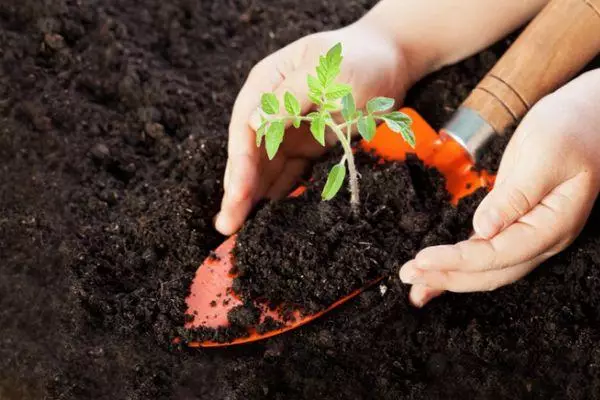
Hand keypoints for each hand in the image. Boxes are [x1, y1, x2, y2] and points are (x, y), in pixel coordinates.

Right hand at [214, 22, 413, 234]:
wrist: (392, 61)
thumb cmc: (359, 59)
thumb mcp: (324, 73)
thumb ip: (289, 98)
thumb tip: (252, 124)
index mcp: (267, 84)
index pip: (245, 128)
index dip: (240, 164)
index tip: (237, 194)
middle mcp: (271, 109)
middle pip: (249, 153)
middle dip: (237, 189)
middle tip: (226, 225)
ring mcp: (289, 129)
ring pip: (265, 168)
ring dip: (252, 196)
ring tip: (237, 228)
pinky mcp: (307, 145)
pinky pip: (288, 173)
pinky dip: (278, 193)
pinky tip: (267, 215)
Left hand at [399, 70, 599, 306]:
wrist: (587, 118)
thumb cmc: (571, 129)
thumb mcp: (543, 156)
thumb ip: (515, 195)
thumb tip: (483, 229)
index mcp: (553, 225)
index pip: (499, 255)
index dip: (458, 261)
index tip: (423, 260)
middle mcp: (541, 238)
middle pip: (490, 271)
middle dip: (447, 276)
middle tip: (408, 275)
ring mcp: (528, 234)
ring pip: (486, 268)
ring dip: (449, 277)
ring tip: (415, 284)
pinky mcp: (513, 224)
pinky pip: (484, 251)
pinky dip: (458, 263)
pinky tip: (436, 270)